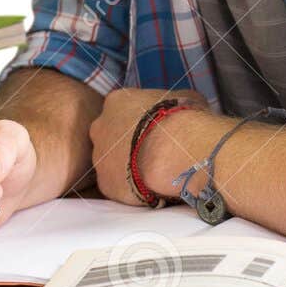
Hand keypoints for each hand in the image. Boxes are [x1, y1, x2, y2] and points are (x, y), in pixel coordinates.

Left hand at [89, 87, 208, 205]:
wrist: (174, 153)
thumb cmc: (182, 119)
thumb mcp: (185, 97)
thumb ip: (174, 102)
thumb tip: (182, 108)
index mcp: (117, 101)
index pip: (122, 109)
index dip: (140, 120)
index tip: (154, 129)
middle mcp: (100, 127)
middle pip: (111, 136)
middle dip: (127, 143)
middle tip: (152, 152)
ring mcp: (100, 157)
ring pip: (112, 163)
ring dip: (128, 167)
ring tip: (154, 173)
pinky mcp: (106, 184)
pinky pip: (118, 186)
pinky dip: (132, 189)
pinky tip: (150, 188)